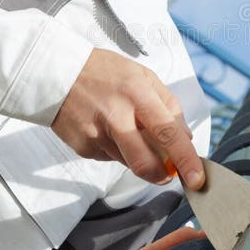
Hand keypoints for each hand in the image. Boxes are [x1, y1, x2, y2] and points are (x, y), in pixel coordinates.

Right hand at [52, 48, 203, 188]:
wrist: (54, 72)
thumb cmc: (103, 72)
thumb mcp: (142, 75)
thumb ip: (168, 105)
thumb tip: (185, 137)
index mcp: (136, 93)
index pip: (167, 131)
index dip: (185, 158)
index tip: (196, 178)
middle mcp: (115, 115)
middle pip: (144, 162)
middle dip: (162, 175)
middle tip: (168, 172)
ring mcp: (96, 134)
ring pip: (129, 163)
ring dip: (138, 156)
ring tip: (127, 130)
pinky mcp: (82, 147)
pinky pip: (111, 159)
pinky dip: (117, 150)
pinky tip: (107, 130)